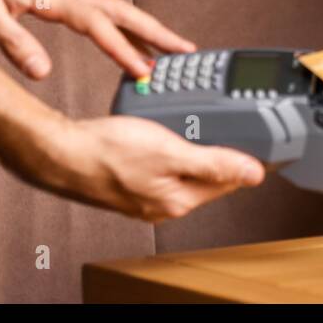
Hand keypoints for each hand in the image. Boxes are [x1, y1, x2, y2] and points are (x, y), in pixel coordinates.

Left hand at [0, 0, 193, 79]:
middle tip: (187, 52)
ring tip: (169, 53)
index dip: (123, 50)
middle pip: (124, 12)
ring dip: (144, 31)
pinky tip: (126, 41)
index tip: (144, 72)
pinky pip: (101, 12)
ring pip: (116, 11)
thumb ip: (14, 42)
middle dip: (157, 33)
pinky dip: (122, 27)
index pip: (98, 26)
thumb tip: (42, 72)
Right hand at [29, 115, 266, 221]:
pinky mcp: (130, 178)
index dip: (249, 156)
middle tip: (237, 122)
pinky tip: (169, 128)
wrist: (58, 153)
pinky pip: (164, 161)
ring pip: (186, 166)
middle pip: (209, 174)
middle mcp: (164, 201)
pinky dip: (172, 144)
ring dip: (198, 144)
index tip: (265, 138)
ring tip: (206, 121)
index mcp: (179, 199)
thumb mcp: (170, 153)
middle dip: (223, 148)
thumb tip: (253, 174)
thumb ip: (213, 163)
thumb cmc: (107, 152)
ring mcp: (146, 191)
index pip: (230, 180)